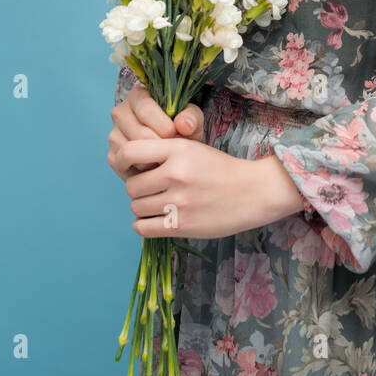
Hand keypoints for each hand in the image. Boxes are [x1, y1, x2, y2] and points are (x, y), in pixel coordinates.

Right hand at [107, 83, 203, 182]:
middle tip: (173, 149)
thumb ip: (191, 118)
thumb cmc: (181, 128)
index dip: (165, 126)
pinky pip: (126, 166)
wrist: (172, 148)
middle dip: (161, 145)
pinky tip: (155, 165)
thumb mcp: (191, 119)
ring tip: (166, 157)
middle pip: (140, 134)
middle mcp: (120, 113)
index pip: (146, 110)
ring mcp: (113, 134)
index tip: (177, 134)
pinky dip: (143, 170)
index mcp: (137, 96)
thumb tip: (184, 125)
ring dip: (153, 159)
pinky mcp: (113, 156)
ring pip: (133, 152)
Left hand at [119, 135, 257, 239]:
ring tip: (158, 204)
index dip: (123, 160)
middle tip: (152, 189)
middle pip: (131, 186)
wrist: (252, 192)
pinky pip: (142, 227)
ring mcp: (178, 201)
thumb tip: (129, 165)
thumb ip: (163, 153)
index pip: (130, 152)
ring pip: (136, 207)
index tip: (127, 166)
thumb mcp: (193, 148)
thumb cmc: (220, 169)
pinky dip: (144, 225)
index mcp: (178, 149)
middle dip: (138, 189)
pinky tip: (156, 220)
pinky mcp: (181, 225)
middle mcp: (176, 174)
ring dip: (142, 207)